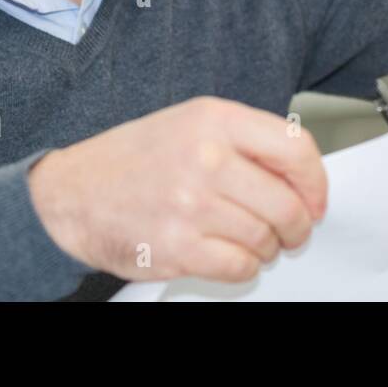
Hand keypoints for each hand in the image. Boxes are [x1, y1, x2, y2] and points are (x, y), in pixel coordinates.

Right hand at [27, 96, 327, 281]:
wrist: (72, 193)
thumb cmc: (134, 158)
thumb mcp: (191, 124)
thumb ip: (245, 142)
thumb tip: (301, 180)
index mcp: (214, 119)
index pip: (295, 148)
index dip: (316, 180)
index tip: (315, 198)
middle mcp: (205, 158)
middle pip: (287, 203)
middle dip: (298, 225)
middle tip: (293, 231)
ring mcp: (191, 204)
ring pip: (265, 238)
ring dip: (268, 246)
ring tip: (253, 240)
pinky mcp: (177, 247)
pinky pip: (239, 266)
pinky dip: (244, 266)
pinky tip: (231, 254)